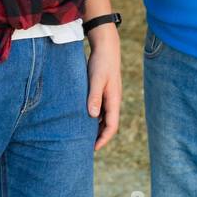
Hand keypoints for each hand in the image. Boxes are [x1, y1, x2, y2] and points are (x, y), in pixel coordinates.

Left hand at [86, 24, 121, 151]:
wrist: (106, 47)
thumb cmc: (101, 63)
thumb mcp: (96, 80)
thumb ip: (94, 97)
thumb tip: (93, 116)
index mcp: (114, 100)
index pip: (111, 126)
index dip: (103, 139)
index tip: (93, 148)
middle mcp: (113, 101)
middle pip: (109, 125)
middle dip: (99, 137)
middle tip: (85, 147)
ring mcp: (110, 96)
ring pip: (104, 117)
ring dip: (96, 127)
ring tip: (83, 136)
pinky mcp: (104, 91)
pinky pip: (101, 109)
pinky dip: (94, 117)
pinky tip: (84, 118)